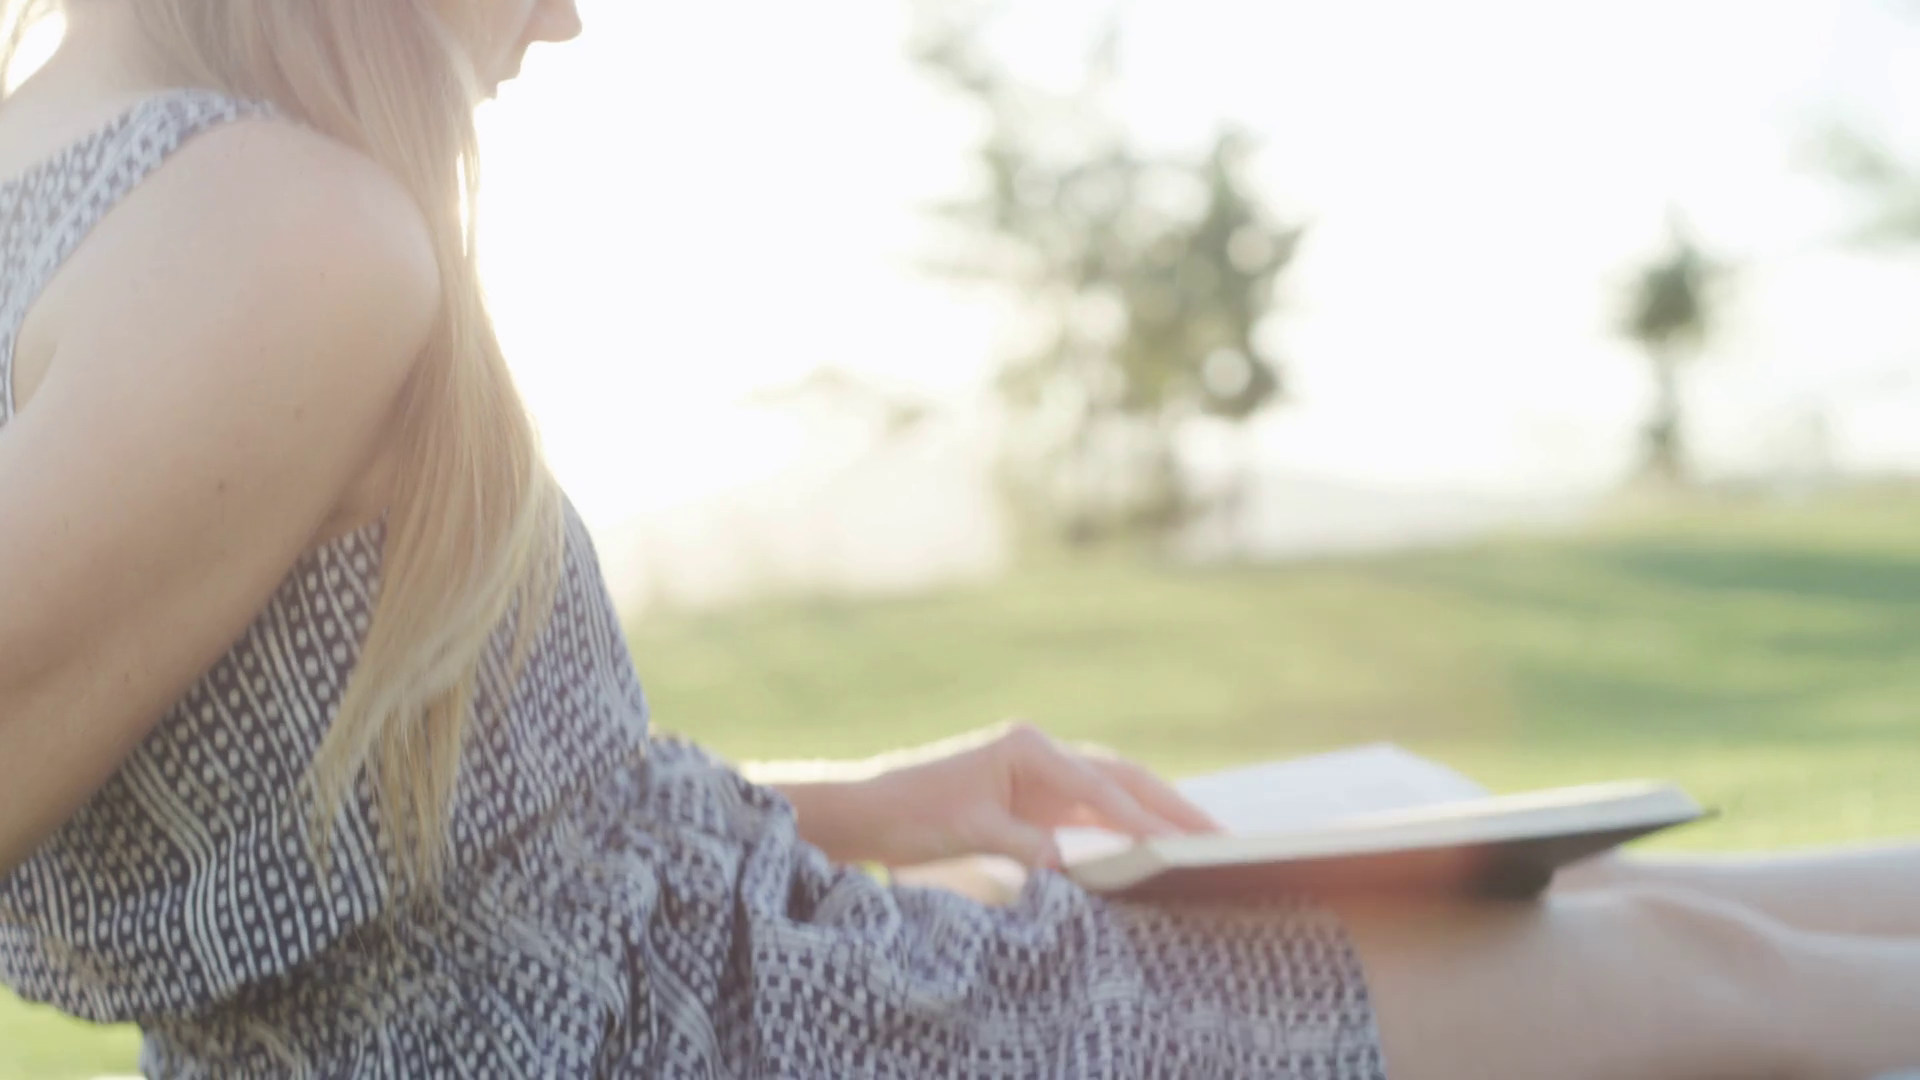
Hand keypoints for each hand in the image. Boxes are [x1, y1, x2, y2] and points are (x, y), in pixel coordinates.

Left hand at [816, 722, 1217, 869]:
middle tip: (1224, 837)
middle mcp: (1042, 752)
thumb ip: (1026, 846)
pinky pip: (1095, 813)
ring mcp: (1043, 773)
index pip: (1100, 790)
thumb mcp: (969, 833)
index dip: (1144, 821)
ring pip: (1116, 794)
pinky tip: (1158, 849)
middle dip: (1173, 808)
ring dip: (1158, 817)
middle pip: (1123, 780)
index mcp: (1028, 748)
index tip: (1181, 846)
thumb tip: (1074, 866)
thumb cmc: (913, 813)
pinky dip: (1128, 829)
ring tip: (1206, 843)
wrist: (871, 809)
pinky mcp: (1038, 798)